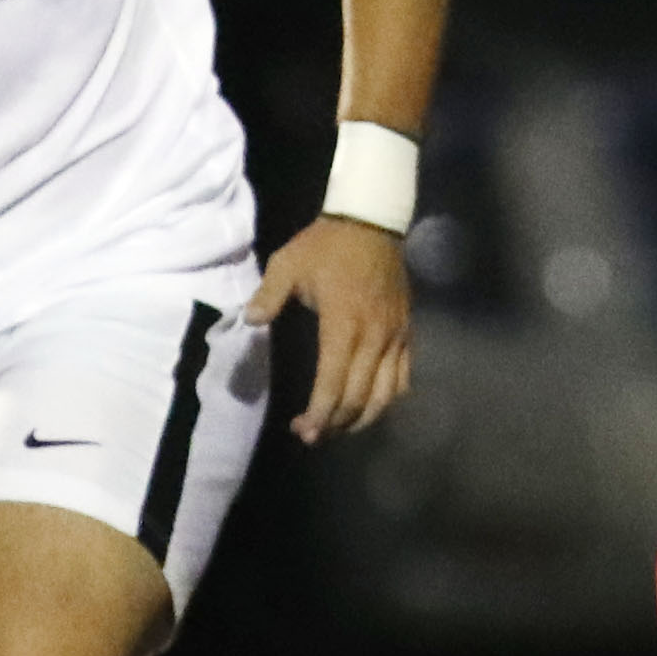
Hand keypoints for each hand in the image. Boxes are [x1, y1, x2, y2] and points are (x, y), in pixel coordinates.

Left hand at [245, 216, 413, 442]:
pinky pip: (404, 378)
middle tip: (311, 435)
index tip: (302, 430)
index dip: (319, 413)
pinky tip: (368, 406)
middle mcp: (374, 336)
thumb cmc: (327, 244)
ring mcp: (395, 336)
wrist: (372, 220)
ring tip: (338, 427)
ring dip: (363, 419)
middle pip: (360, 398)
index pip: (334, 383)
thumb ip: (268, 295)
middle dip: (335, 424)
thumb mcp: (288, 262)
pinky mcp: (407, 332)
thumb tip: (250, 322)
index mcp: (343, 323)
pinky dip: (387, 400)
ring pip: (387, 395)